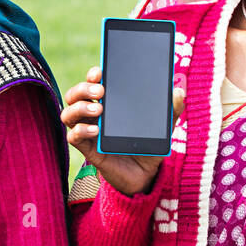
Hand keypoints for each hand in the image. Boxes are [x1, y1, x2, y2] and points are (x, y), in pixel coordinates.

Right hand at [61, 65, 184, 197]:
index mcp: (108, 102)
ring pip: (68, 113)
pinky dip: (81, 130)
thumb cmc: (148, 145)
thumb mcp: (162, 126)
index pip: (93, 82)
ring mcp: (88, 131)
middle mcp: (93, 114)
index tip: (100, 71)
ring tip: (99, 109)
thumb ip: (170, 109)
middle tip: (101, 90)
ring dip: (79, 107)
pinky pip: (73, 136)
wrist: (145, 174)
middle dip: (83, 88)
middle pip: (75, 94)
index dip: (93, 74)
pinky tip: (95, 130)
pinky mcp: (87, 148)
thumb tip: (178, 92)